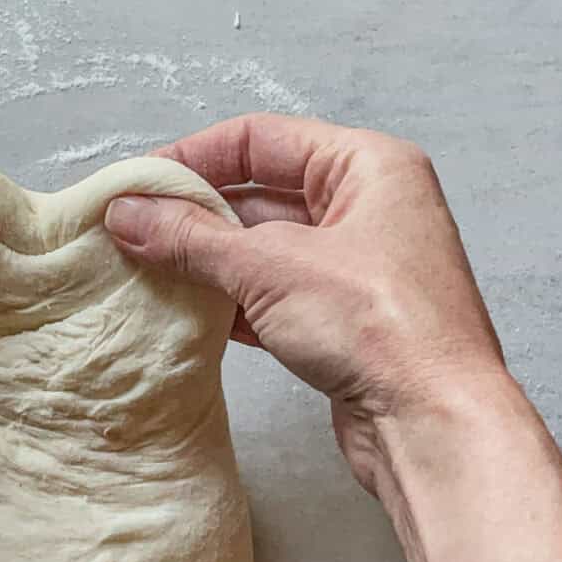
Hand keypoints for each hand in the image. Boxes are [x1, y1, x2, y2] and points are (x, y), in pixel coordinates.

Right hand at [104, 113, 507, 494]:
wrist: (434, 422)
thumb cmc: (381, 327)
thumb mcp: (272, 268)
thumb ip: (192, 239)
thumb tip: (127, 215)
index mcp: (368, 165)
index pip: (261, 139)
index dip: (193, 158)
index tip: (137, 185)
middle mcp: (369, 208)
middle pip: (261, 194)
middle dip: (194, 215)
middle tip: (130, 233)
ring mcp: (359, 269)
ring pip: (265, 250)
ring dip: (207, 263)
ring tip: (145, 272)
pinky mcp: (346, 323)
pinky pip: (275, 296)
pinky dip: (231, 302)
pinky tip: (186, 312)